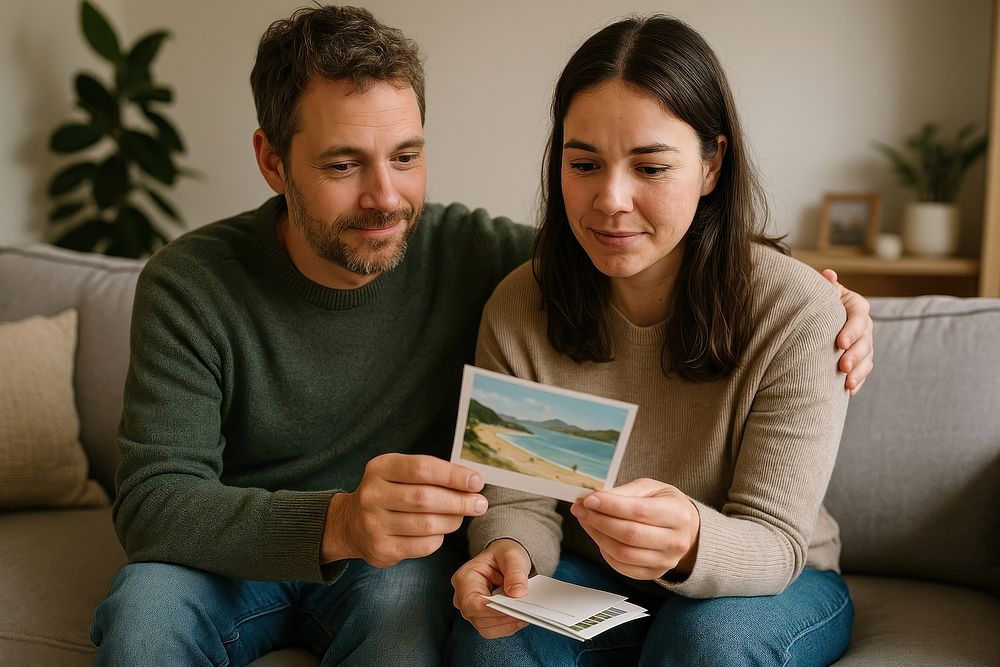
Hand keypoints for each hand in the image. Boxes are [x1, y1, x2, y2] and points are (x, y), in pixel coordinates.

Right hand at [321, 453, 487, 566]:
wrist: (350, 524)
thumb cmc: (387, 493)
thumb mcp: (399, 473)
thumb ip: (431, 474)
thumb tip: (471, 481)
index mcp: (380, 468)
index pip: (422, 468)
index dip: (453, 475)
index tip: (476, 481)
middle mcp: (372, 495)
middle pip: (425, 498)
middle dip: (459, 501)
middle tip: (480, 503)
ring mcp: (374, 524)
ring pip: (427, 524)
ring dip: (452, 520)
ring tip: (461, 516)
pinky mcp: (381, 549)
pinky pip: (422, 546)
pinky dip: (438, 538)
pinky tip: (440, 531)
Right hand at [452, 539, 532, 638]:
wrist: (504, 559)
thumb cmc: (504, 555)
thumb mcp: (512, 556)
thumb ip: (515, 573)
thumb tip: (517, 593)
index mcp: (465, 578)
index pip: (473, 604)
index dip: (493, 611)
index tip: (514, 610)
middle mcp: (462, 596)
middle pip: (479, 619)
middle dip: (504, 618)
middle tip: (525, 613)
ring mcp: (470, 609)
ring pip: (486, 628)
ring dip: (507, 624)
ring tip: (524, 614)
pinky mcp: (480, 617)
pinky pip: (493, 629)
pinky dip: (508, 626)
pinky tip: (519, 617)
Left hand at [571, 478, 699, 580]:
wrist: (687, 529)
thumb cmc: (665, 504)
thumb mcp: (650, 488)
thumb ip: (624, 492)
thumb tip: (593, 499)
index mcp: (677, 514)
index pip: (639, 511)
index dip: (611, 506)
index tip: (589, 499)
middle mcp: (675, 541)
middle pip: (629, 534)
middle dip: (599, 520)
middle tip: (581, 509)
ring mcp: (665, 561)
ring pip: (623, 553)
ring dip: (597, 536)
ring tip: (586, 521)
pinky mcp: (653, 573)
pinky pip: (622, 567)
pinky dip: (605, 552)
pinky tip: (600, 537)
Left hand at [822, 269, 873, 394]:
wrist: (812, 317)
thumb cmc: (815, 301)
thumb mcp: (820, 292)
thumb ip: (824, 286)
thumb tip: (828, 275)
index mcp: (855, 306)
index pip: (858, 317)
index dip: (851, 330)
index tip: (839, 342)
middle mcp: (864, 326)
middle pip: (865, 341)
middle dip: (855, 355)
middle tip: (842, 366)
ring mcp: (863, 344)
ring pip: (867, 359)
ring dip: (858, 372)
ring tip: (847, 383)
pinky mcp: (859, 360)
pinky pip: (862, 372)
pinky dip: (857, 381)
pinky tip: (849, 392)